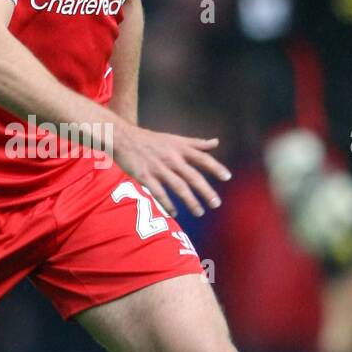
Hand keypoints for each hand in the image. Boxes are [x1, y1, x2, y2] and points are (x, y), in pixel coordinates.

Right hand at [112, 123, 231, 217]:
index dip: (215, 167)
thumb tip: (216, 142)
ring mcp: (158, 168)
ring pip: (178, 187)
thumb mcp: (175, 138)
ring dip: (190, 201)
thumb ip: (196, 143)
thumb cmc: (151, 139)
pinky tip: (174, 213)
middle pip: (193, 176)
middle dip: (206, 191)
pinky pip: (159, 193)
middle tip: (216, 204)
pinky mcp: (145, 176)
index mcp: (179, 148)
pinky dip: (167, 204)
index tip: (227, 177)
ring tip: (199, 212)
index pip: (202, 158)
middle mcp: (171, 158)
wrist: (123, 138)